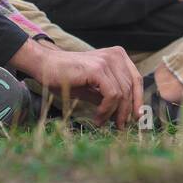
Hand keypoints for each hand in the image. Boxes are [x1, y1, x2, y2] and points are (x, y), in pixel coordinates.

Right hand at [8, 39, 142, 129]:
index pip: (136, 80)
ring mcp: (107, 60)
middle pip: (131, 88)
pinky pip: (112, 95)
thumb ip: (110, 97)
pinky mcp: (98, 69)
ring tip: (102, 123)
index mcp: (118, 56)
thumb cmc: (67, 77)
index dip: (138, 100)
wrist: (44, 66)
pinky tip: (98, 117)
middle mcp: (116, 55)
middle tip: (119, 127)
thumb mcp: (93, 89)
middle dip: (126, 111)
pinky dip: (107, 110)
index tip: (136, 118)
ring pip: (122, 94)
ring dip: (114, 113)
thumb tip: (125, 115)